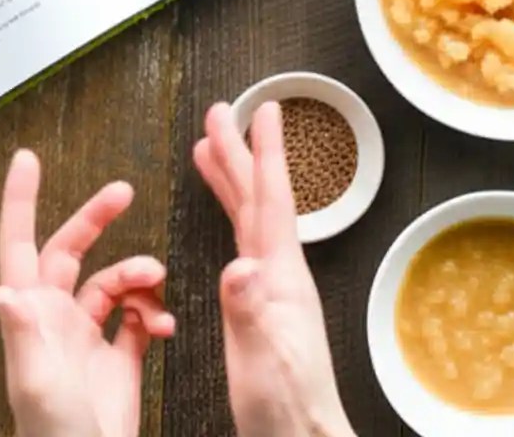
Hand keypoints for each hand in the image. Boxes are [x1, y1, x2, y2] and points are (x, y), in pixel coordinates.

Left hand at [0, 149, 175, 436]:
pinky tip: (161, 326)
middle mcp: (56, 320)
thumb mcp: (37, 382)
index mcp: (32, 316)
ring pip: (114, 283)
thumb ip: (24, 333)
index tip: (28, 160)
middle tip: (123, 193)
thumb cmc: (54, 435)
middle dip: (97, 219)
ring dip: (137, 277)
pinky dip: (153, 313)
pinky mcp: (117, 359)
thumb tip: (5, 290)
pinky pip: (137, 318)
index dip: (21, 200)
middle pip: (73, 250)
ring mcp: (86, 338)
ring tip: (154, 284)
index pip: (21, 244)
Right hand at [193, 102, 354, 436]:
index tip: (263, 110)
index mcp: (280, 278)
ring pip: (250, 217)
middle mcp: (279, 273)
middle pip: (258, 198)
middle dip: (241, 152)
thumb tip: (241, 265)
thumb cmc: (284, 404)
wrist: (301, 436)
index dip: (265, 153)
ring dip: (233, 179)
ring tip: (212, 148)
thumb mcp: (261, 357)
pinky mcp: (262, 303)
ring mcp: (273, 287)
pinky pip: (244, 243)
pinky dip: (231, 217)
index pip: (272, 201)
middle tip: (222, 111)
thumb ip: (249, 310)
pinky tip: (224, 214)